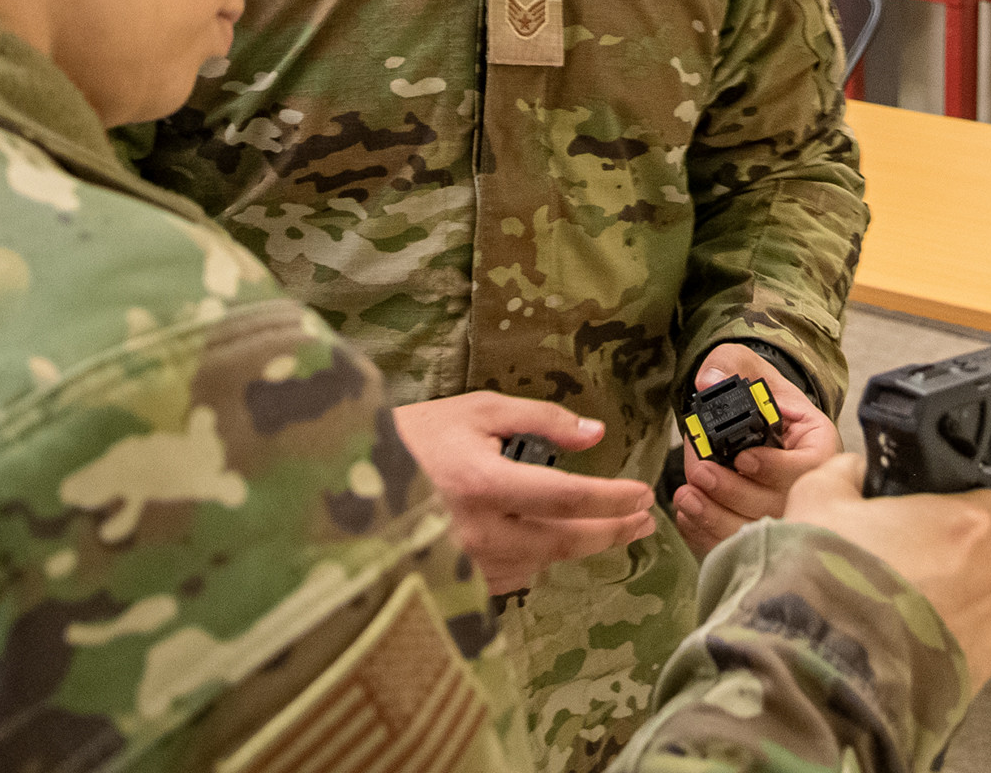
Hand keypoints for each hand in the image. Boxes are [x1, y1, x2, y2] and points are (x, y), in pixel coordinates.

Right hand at [390, 392, 656, 595]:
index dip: (612, 499)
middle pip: (563, 541)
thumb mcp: (477, 410)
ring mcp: (463, 565)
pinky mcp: (453, 582)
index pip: (567, 498)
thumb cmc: (414, 436)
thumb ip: (540, 420)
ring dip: (575, 546)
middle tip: (644, 521)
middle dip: (611, 531)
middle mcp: (477, 533)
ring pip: (540, 562)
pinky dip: (535, 557)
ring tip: (607, 529)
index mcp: (484, 484)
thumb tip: (596, 433)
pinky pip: (509, 575)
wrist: (346, 478)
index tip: (644, 495)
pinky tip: (547, 540)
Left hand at [672, 345, 840, 556]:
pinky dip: (707, 535)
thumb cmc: (758, 395)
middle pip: (780, 505)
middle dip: (734, 493)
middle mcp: (808, 485)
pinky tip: (689, 514)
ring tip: (687, 496)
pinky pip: (735, 546)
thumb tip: (709, 381)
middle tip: (701, 473)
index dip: (774, 468)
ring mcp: (783, 514)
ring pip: (757, 533)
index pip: (808, 467)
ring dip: (716, 519)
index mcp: (819, 444)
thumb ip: (730, 365)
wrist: (750, 418)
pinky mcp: (758, 534)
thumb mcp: (748, 367)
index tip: (743, 458)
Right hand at [786, 453, 990, 691]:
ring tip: (905, 606)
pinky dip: (950, 640)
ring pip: (986, 600)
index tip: (940, 517)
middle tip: (917, 560)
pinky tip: (908, 640)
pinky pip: (974, 644)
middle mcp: (990, 575)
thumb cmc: (832, 578)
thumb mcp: (818, 499)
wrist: (827, 662)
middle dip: (966, 555)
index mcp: (966, 524)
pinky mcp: (978, 668)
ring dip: (958, 598)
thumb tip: (856, 469)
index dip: (971, 508)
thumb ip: (844, 471)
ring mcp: (988, 626)